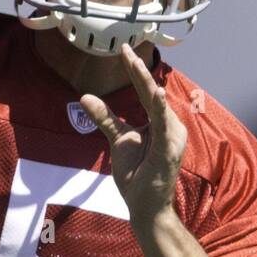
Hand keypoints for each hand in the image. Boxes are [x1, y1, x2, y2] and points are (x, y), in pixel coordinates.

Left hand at [79, 43, 186, 224]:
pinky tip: (158, 95)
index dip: (134, 71)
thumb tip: (84, 96)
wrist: (144, 207)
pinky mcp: (170, 152)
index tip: (123, 49)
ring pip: (158, 106)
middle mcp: (169, 126)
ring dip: (148, 86)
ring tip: (138, 65)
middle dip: (139, 72)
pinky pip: (164, 128)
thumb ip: (105, 117)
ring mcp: (172, 138)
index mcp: (159, 121)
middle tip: (125, 50)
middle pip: (151, 94)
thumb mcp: (118, 139)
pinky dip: (161, 111)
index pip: (144, 91)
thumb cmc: (136, 174)